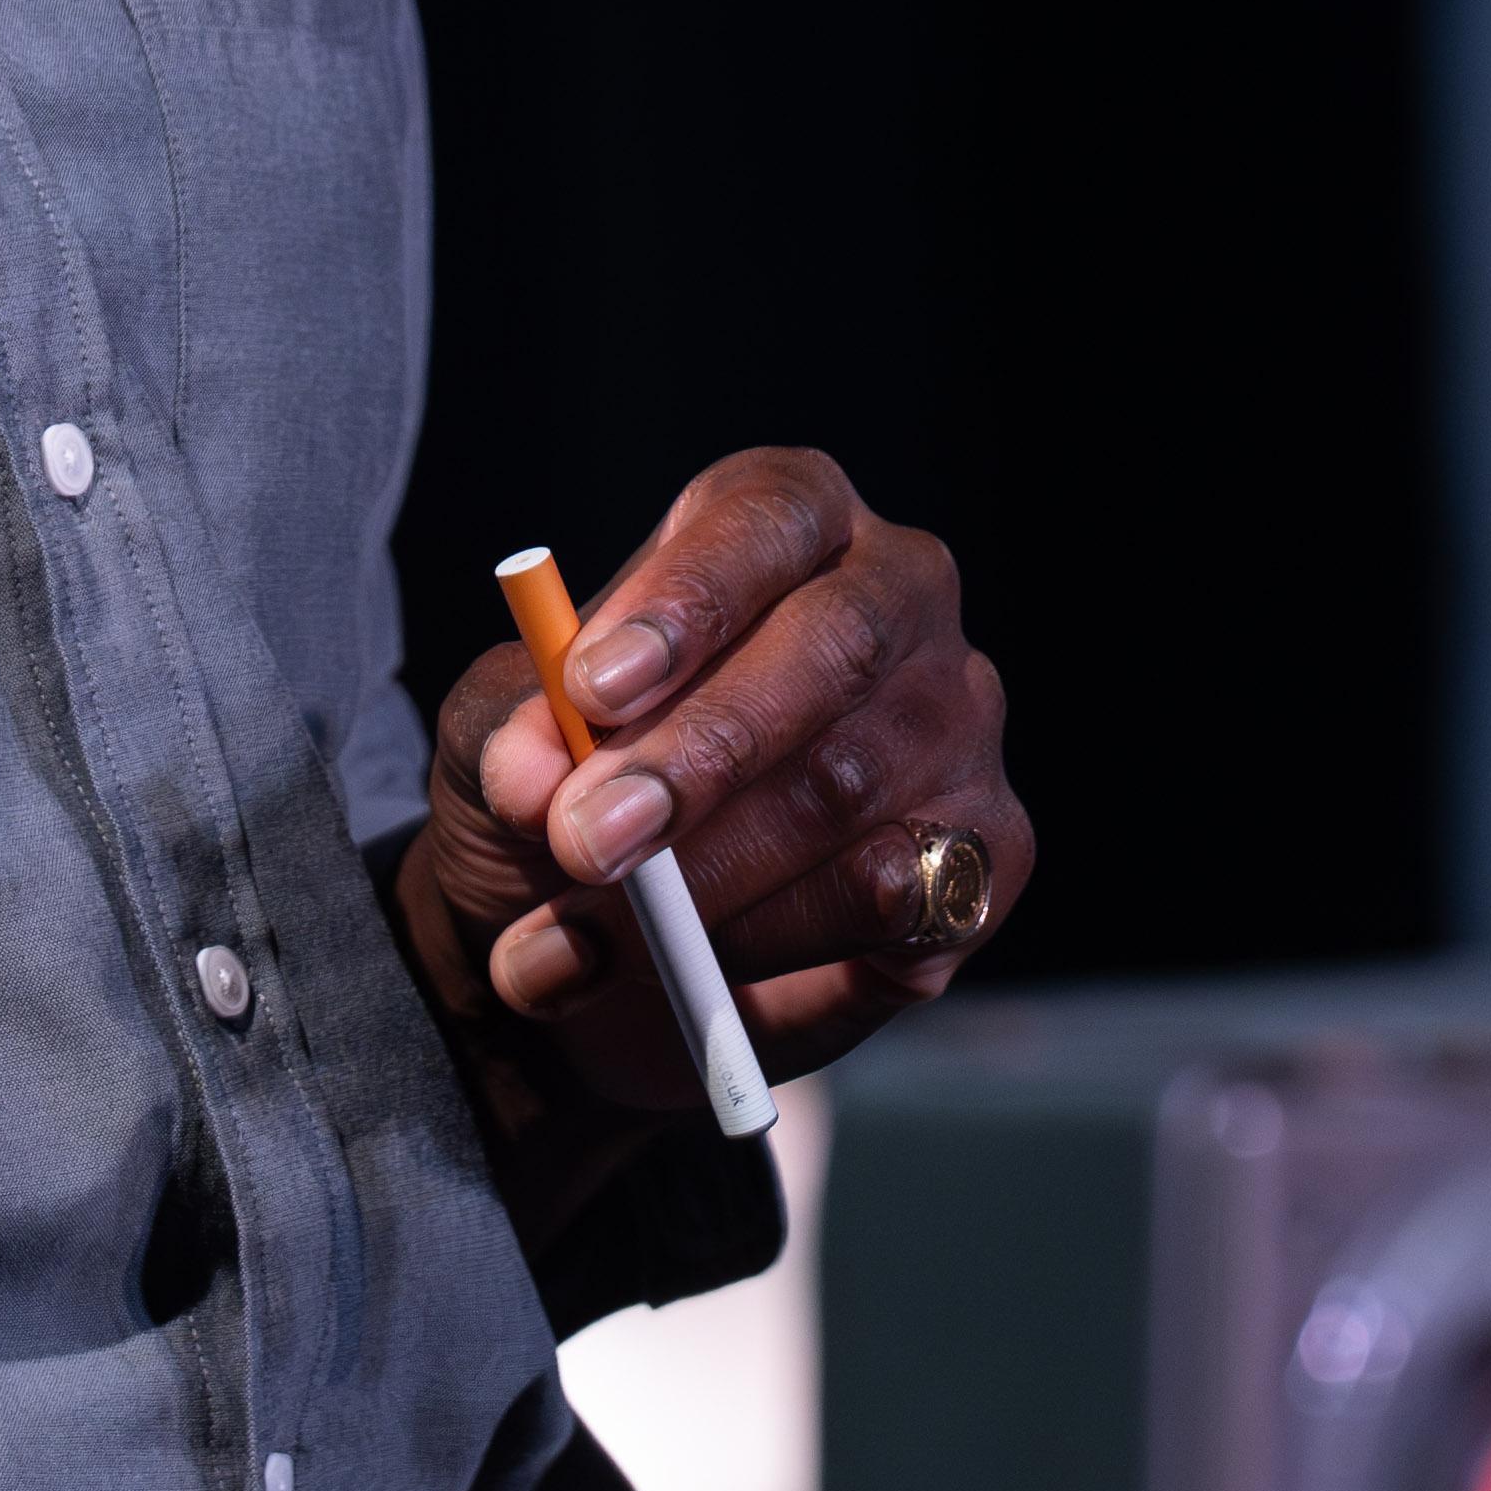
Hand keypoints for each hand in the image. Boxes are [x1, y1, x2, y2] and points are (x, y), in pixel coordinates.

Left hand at [388, 448, 1024, 1149]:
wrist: (621, 943)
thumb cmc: (571, 795)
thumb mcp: (499, 752)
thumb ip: (507, 742)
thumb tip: (535, 777)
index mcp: (787, 521)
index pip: (766, 520)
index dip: (685, 600)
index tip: (592, 689)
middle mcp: (899, 596)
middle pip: (836, 647)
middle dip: (701, 755)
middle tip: (587, 843)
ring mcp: (958, 722)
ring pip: (854, 792)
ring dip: (705, 886)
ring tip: (578, 945)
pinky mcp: (990, 846)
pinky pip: (901, 897)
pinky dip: (780, 946)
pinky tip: (700, 969)